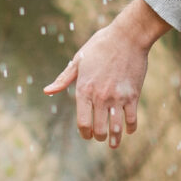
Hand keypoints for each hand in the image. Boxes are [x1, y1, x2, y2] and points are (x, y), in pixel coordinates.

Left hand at [43, 0, 168, 148]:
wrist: (127, 36)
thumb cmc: (100, 45)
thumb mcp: (78, 60)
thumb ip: (63, 79)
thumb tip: (47, 91)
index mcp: (84, 89)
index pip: (82, 123)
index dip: (84, 133)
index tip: (86, 134)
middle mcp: (100, 97)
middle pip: (98, 130)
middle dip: (98, 137)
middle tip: (100, 137)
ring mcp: (118, 97)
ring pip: (116, 129)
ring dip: (115, 139)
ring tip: (114, 144)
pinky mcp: (133, 95)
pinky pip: (132, 119)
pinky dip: (130, 128)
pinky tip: (128, 129)